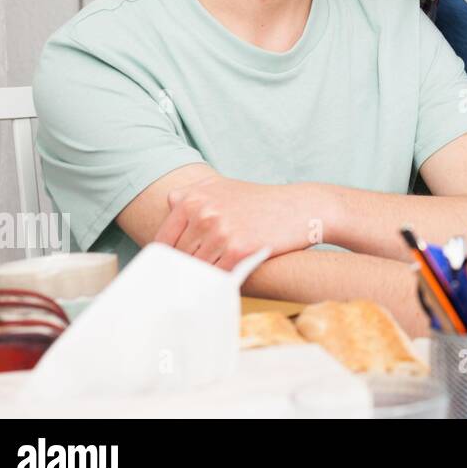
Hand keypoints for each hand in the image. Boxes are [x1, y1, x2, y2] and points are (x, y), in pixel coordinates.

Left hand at [151, 176, 319, 269]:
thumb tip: (169, 203)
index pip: (165, 239)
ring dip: (203, 277)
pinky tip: (228, 278)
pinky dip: (221, 280)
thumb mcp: (224, 186)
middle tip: (192, 279)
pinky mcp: (238, 250)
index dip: (168, 258)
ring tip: (209, 280)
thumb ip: (192, 192)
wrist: (301, 207)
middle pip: (180, 256)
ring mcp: (220, 232)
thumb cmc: (262, 200)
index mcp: (194, 198)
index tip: (174, 268)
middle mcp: (204, 213)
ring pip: (198, 268)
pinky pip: (217, 275)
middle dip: (187, 269)